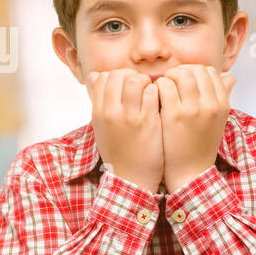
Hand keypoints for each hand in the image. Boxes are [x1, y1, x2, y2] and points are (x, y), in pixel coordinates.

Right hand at [88, 68, 162, 193]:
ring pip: (135, 80)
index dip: (118, 76)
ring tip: (152, 93)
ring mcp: (130, 117)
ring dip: (146, 82)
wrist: (131, 179)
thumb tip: (95, 75)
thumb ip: (100, 101)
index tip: (127, 85)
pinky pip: (153, 93)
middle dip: (133, 76)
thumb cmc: (119, 151)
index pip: (103, 78)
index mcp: (98, 112)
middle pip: (118, 75)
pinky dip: (158, 92)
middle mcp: (111, 112)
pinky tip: (160, 102)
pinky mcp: (149, 122)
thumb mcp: (102, 126)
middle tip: (143, 87)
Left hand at [154, 65, 236, 191]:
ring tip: (164, 90)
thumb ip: (223, 97)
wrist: (190, 172)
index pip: (210, 72)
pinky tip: (156, 98)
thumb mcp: (218, 121)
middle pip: (195, 69)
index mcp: (222, 104)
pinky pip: (164, 86)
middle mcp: (210, 104)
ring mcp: (193, 109)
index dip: (195, 72)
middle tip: (171, 84)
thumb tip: (230, 77)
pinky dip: (158, 88)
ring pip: (180, 74)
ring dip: (168, 78)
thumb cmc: (200, 146)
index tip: (185, 82)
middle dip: (180, 73)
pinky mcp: (174, 115)